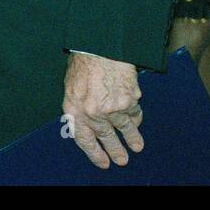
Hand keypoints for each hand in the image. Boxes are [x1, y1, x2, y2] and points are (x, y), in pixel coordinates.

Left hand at [63, 53, 143, 168]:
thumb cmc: (82, 62)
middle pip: (105, 137)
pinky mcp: (129, 101)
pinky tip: (138, 123)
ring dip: (132, 139)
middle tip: (121, 160)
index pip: (83, 139)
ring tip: (136, 147)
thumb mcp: (71, 85)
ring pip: (124, 128)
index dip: (94, 153)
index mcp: (74, 109)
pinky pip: (134, 114)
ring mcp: (112, 108)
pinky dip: (136, 119)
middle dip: (115, 150)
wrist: (99, 46)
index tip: (103, 162)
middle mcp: (92, 113)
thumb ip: (79, 104)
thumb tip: (87, 118)